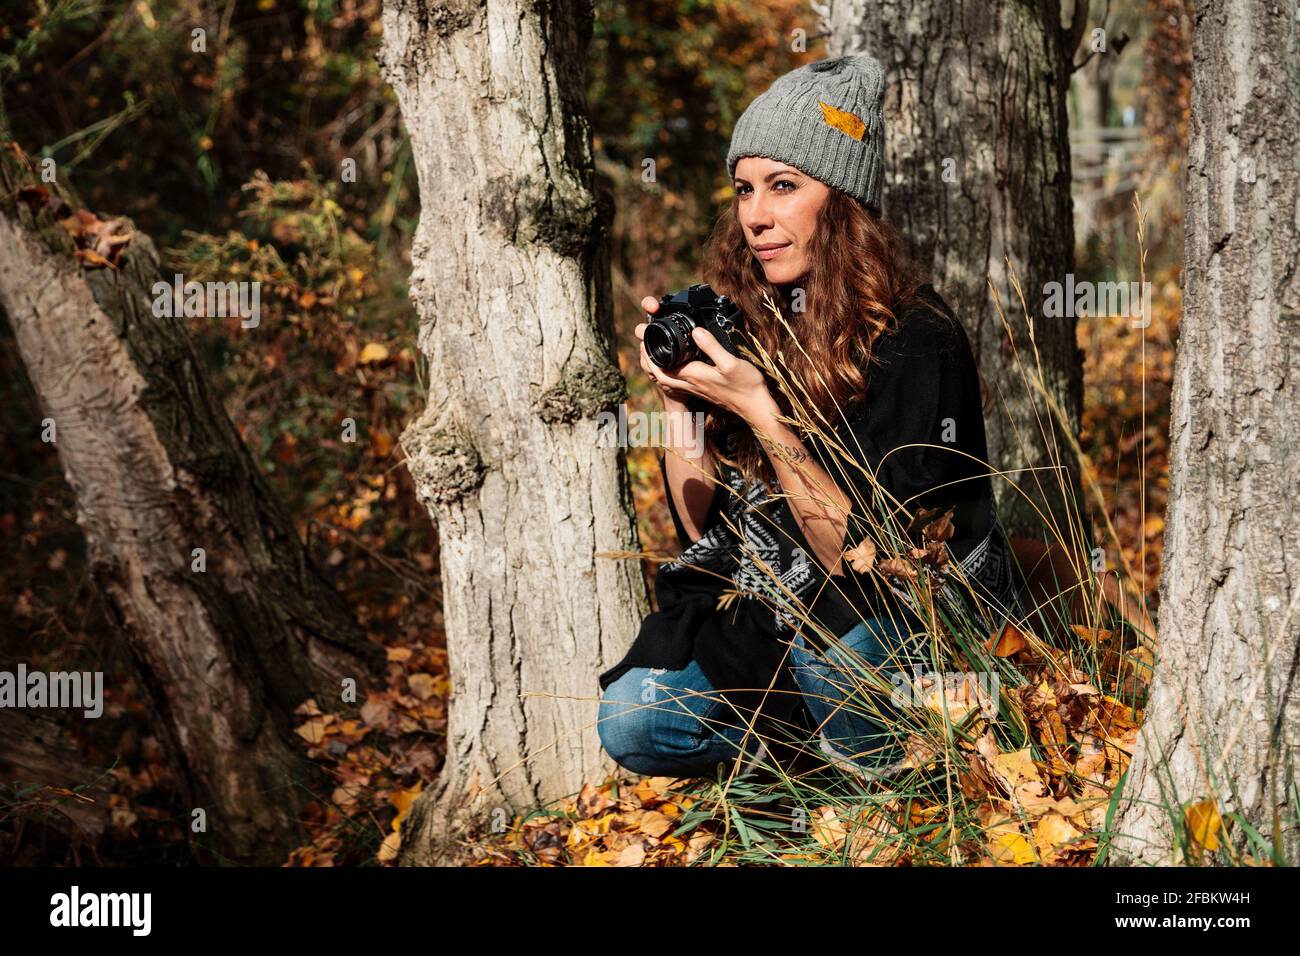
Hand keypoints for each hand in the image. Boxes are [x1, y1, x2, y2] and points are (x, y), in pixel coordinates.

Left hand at [635, 294, 776, 421]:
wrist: (755, 407)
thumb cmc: (746, 386)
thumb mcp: (731, 362)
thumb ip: (712, 346)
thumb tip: (695, 331)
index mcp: (694, 375)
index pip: (662, 366)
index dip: (649, 353)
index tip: (644, 338)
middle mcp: (691, 384)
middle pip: (659, 375)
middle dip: (647, 361)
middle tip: (643, 344)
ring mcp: (695, 389)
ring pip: (666, 380)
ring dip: (656, 368)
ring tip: (652, 352)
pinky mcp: (702, 391)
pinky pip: (677, 382)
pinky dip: (669, 373)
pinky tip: (673, 365)